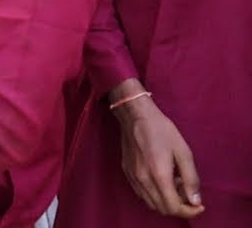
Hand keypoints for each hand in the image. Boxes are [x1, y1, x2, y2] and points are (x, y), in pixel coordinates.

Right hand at [115, 94, 203, 217]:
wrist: (135, 115)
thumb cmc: (162, 130)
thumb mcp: (183, 152)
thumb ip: (190, 179)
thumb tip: (195, 201)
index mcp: (159, 175)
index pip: (173, 207)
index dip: (189, 211)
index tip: (199, 205)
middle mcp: (143, 181)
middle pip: (162, 208)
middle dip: (179, 208)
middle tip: (189, 194)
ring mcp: (133, 178)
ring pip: (151, 203)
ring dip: (166, 202)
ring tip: (176, 186)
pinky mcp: (127, 173)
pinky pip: (142, 194)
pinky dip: (155, 195)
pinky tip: (162, 181)